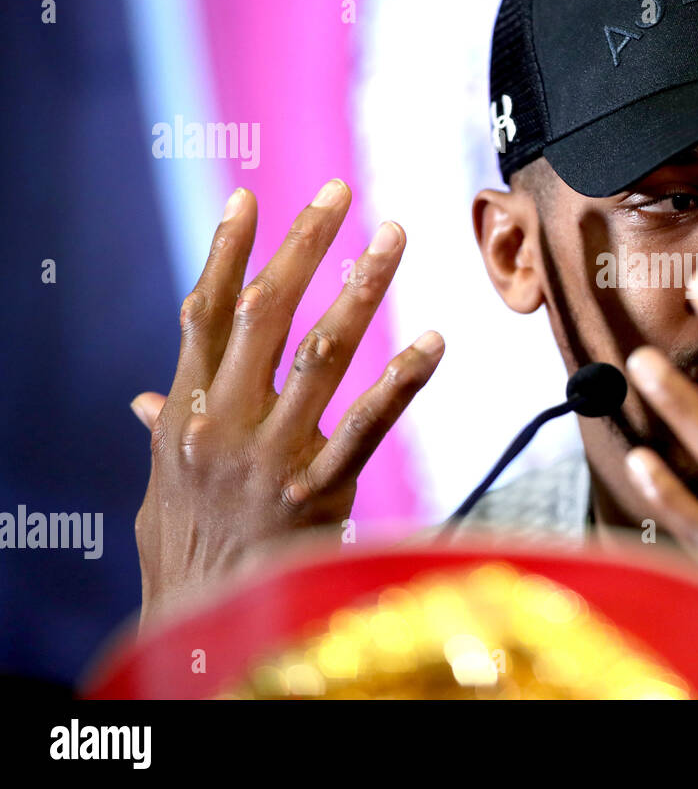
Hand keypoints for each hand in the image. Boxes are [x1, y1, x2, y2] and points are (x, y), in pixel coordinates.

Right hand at [131, 181, 443, 625]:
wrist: (203, 624)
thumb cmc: (188, 548)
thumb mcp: (160, 486)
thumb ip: (163, 432)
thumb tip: (146, 398)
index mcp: (186, 411)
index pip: (206, 314)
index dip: (228, 253)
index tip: (251, 198)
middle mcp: (223, 422)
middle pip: (266, 314)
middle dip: (303, 245)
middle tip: (339, 191)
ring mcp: (271, 455)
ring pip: (321, 353)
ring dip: (359, 288)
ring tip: (391, 236)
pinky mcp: (318, 492)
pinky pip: (367, 426)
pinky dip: (401, 380)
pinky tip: (432, 340)